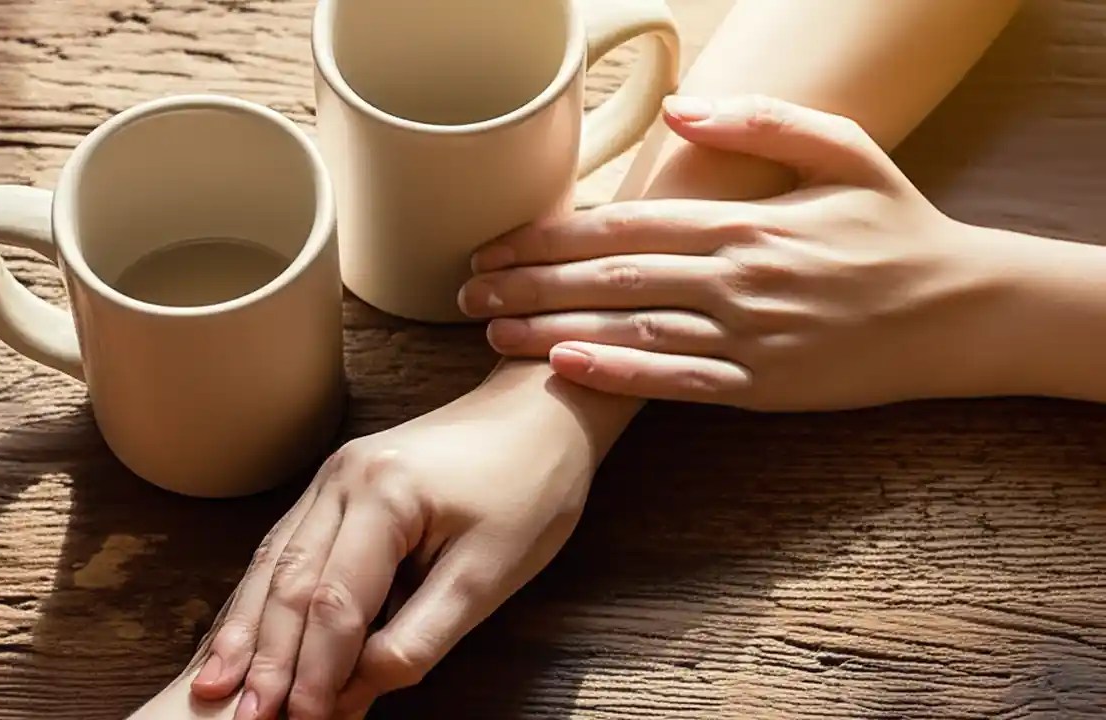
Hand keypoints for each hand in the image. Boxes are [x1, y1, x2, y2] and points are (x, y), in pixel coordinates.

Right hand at [187, 386, 597, 718]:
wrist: (537, 413)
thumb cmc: (530, 489)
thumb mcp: (492, 573)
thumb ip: (423, 635)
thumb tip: (360, 688)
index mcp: (385, 493)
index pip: (335, 601)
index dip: (317, 672)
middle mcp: (342, 478)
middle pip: (289, 582)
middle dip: (266, 659)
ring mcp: (332, 476)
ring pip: (274, 563)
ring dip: (247, 630)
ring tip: (215, 685)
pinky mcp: (336, 485)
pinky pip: (286, 545)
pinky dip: (262, 596)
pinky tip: (241, 633)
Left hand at [459, 94, 1003, 410]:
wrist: (961, 311)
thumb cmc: (898, 225)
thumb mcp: (845, 149)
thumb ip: (760, 122)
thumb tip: (679, 111)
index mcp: (744, 221)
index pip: (623, 225)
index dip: (549, 234)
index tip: (494, 242)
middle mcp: (735, 277)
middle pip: (608, 277)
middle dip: (528, 283)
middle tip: (466, 293)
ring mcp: (747, 335)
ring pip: (629, 330)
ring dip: (552, 331)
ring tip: (491, 332)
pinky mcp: (761, 387)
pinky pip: (676, 382)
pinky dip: (617, 375)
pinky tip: (563, 369)